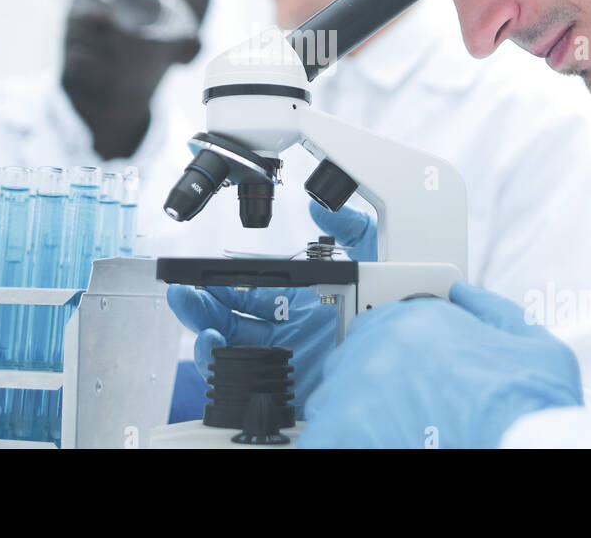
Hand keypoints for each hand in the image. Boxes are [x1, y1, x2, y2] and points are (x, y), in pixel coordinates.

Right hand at [165, 202, 379, 418]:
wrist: (407, 361)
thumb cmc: (394, 313)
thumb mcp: (376, 261)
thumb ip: (352, 226)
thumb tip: (319, 205)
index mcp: (301, 301)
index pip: (251, 290)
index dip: (223, 283)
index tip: (202, 275)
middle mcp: (288, 330)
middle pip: (231, 317)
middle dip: (202, 304)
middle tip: (183, 294)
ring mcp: (286, 359)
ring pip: (231, 345)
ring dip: (205, 330)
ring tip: (196, 319)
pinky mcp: (286, 385)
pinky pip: (243, 376)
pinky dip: (220, 362)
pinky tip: (214, 345)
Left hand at [298, 282, 583, 447]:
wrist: (525, 445)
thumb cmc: (528, 406)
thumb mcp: (532, 342)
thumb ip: (493, 311)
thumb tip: (467, 295)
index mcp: (417, 321)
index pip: (386, 327)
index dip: (400, 354)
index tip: (410, 374)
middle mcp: (379, 348)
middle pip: (357, 360)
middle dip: (375, 381)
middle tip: (404, 407)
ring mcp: (356, 391)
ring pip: (335, 397)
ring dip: (354, 412)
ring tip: (389, 431)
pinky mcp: (344, 432)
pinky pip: (321, 434)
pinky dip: (335, 436)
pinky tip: (360, 440)